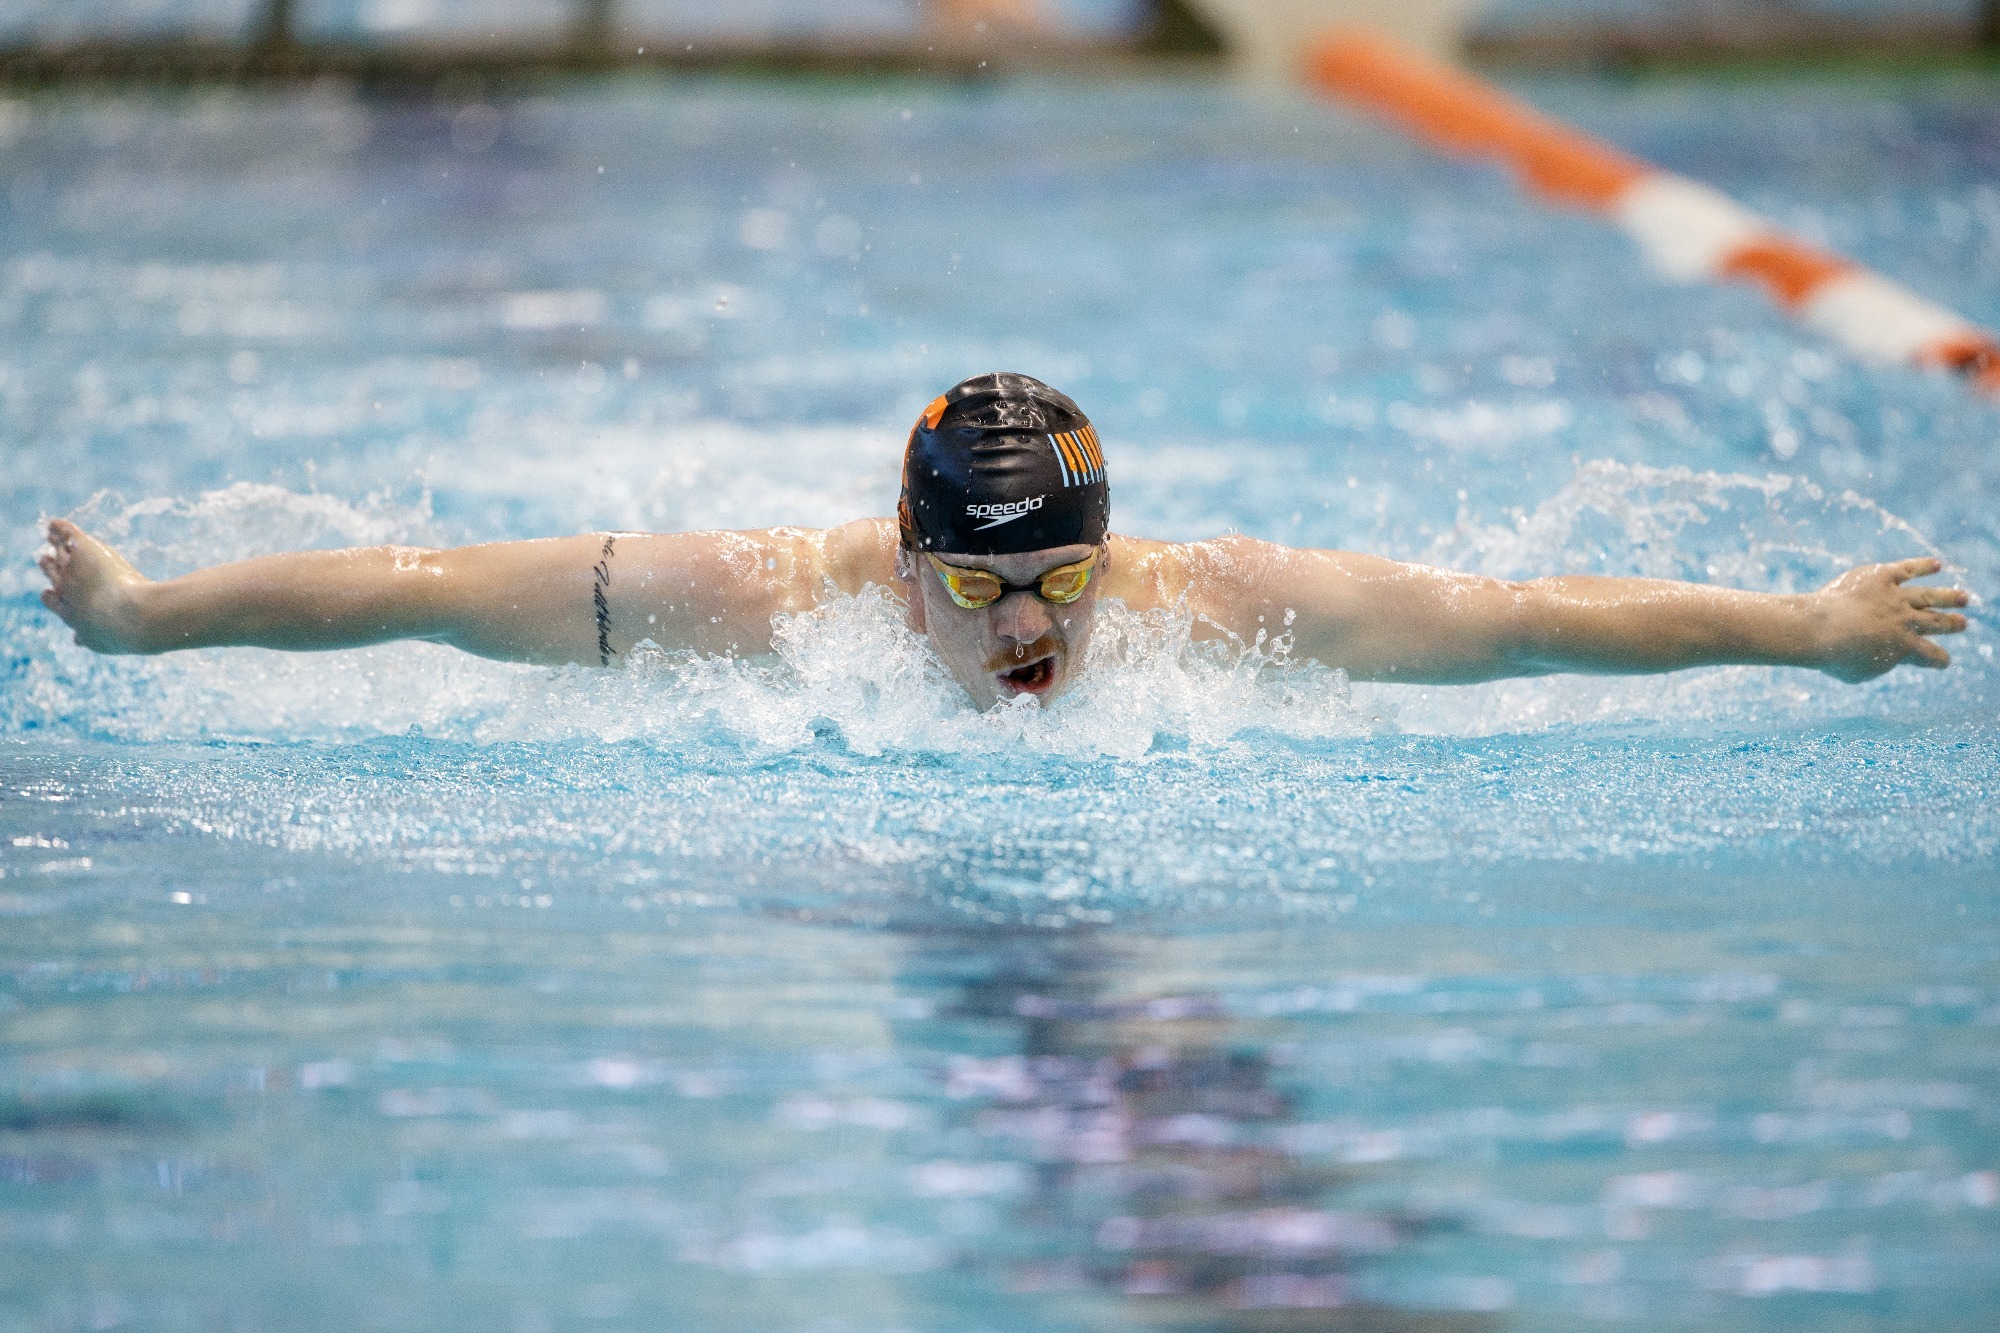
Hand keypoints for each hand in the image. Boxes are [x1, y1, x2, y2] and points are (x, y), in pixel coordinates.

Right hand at [37, 518, 154, 653]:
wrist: (136, 619)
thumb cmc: (136, 633)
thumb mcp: (117, 641)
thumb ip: (102, 638)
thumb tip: (99, 638)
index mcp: (77, 622)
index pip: (60, 608)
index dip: (54, 599)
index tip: (48, 593)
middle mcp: (67, 597)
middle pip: (54, 579)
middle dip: (50, 570)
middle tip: (45, 561)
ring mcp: (73, 574)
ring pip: (59, 557)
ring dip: (56, 547)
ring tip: (52, 538)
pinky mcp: (83, 552)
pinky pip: (69, 536)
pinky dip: (61, 529)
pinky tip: (56, 524)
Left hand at [1810, 557, 1969, 681]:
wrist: (1820, 629)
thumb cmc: (1834, 656)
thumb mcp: (1861, 671)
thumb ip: (1877, 663)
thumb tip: (1882, 654)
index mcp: (1904, 648)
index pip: (1930, 655)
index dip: (1939, 659)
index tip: (1943, 661)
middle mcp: (1906, 622)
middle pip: (1936, 623)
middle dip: (1951, 624)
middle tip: (1963, 624)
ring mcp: (1896, 598)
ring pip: (1929, 596)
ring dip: (1949, 597)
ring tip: (1964, 598)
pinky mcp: (1882, 577)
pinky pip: (1908, 569)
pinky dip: (1923, 566)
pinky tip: (1935, 565)